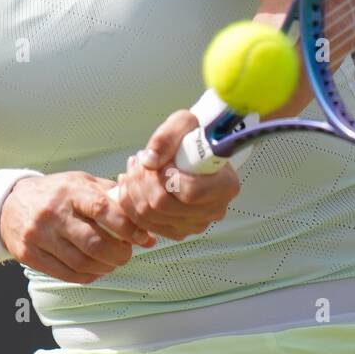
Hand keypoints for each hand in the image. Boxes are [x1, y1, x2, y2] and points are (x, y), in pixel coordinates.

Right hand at [0, 172, 157, 283]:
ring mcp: (39, 236)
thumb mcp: (80, 182)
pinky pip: (66, 274)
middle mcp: (53, 213)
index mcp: (70, 191)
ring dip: (105, 267)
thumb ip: (111, 195)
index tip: (142, 237)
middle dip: (119, 254)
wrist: (9, 204)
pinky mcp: (30, 255)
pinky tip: (96, 270)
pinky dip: (88, 276)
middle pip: (93, 243)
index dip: (127, 226)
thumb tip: (143, 218)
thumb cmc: (55, 193)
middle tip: (128, 254)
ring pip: (81, 262)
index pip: (102, 209)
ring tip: (113, 262)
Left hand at [112, 109, 240, 240]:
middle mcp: (213, 210)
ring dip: (132, 190)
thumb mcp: (185, 122)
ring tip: (134, 168)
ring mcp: (195, 225)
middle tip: (138, 160)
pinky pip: (144, 224)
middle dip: (142, 180)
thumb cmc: (194, 136)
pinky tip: (130, 184)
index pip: (190, 192)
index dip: (166, 176)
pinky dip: (130, 203)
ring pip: (149, 216)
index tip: (162, 160)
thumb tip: (149, 161)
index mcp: (225, 185)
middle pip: (163, 206)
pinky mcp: (177, 231)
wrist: (196, 151)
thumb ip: (168, 137)